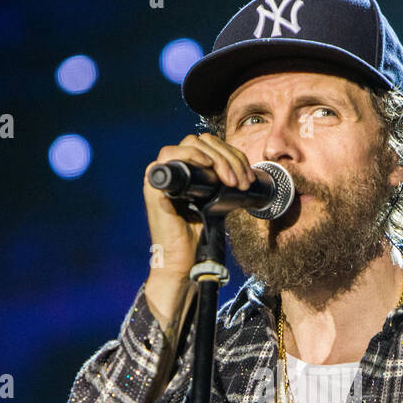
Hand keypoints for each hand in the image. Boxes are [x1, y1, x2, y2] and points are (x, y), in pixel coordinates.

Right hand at [142, 133, 255, 322]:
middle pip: (204, 141)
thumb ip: (223, 184)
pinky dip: (191, 154)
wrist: (184, 260)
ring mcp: (164, 173)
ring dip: (217, 158)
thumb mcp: (218, 202)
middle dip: (229, 158)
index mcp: (190, 170)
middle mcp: (175, 167)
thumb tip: (243, 170)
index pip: (212, 146)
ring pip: (193, 143)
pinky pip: (170, 155)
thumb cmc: (200, 235)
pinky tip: (207, 165)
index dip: (233, 155)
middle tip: (240, 182)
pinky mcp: (155, 182)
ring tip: (231, 181)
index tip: (247, 178)